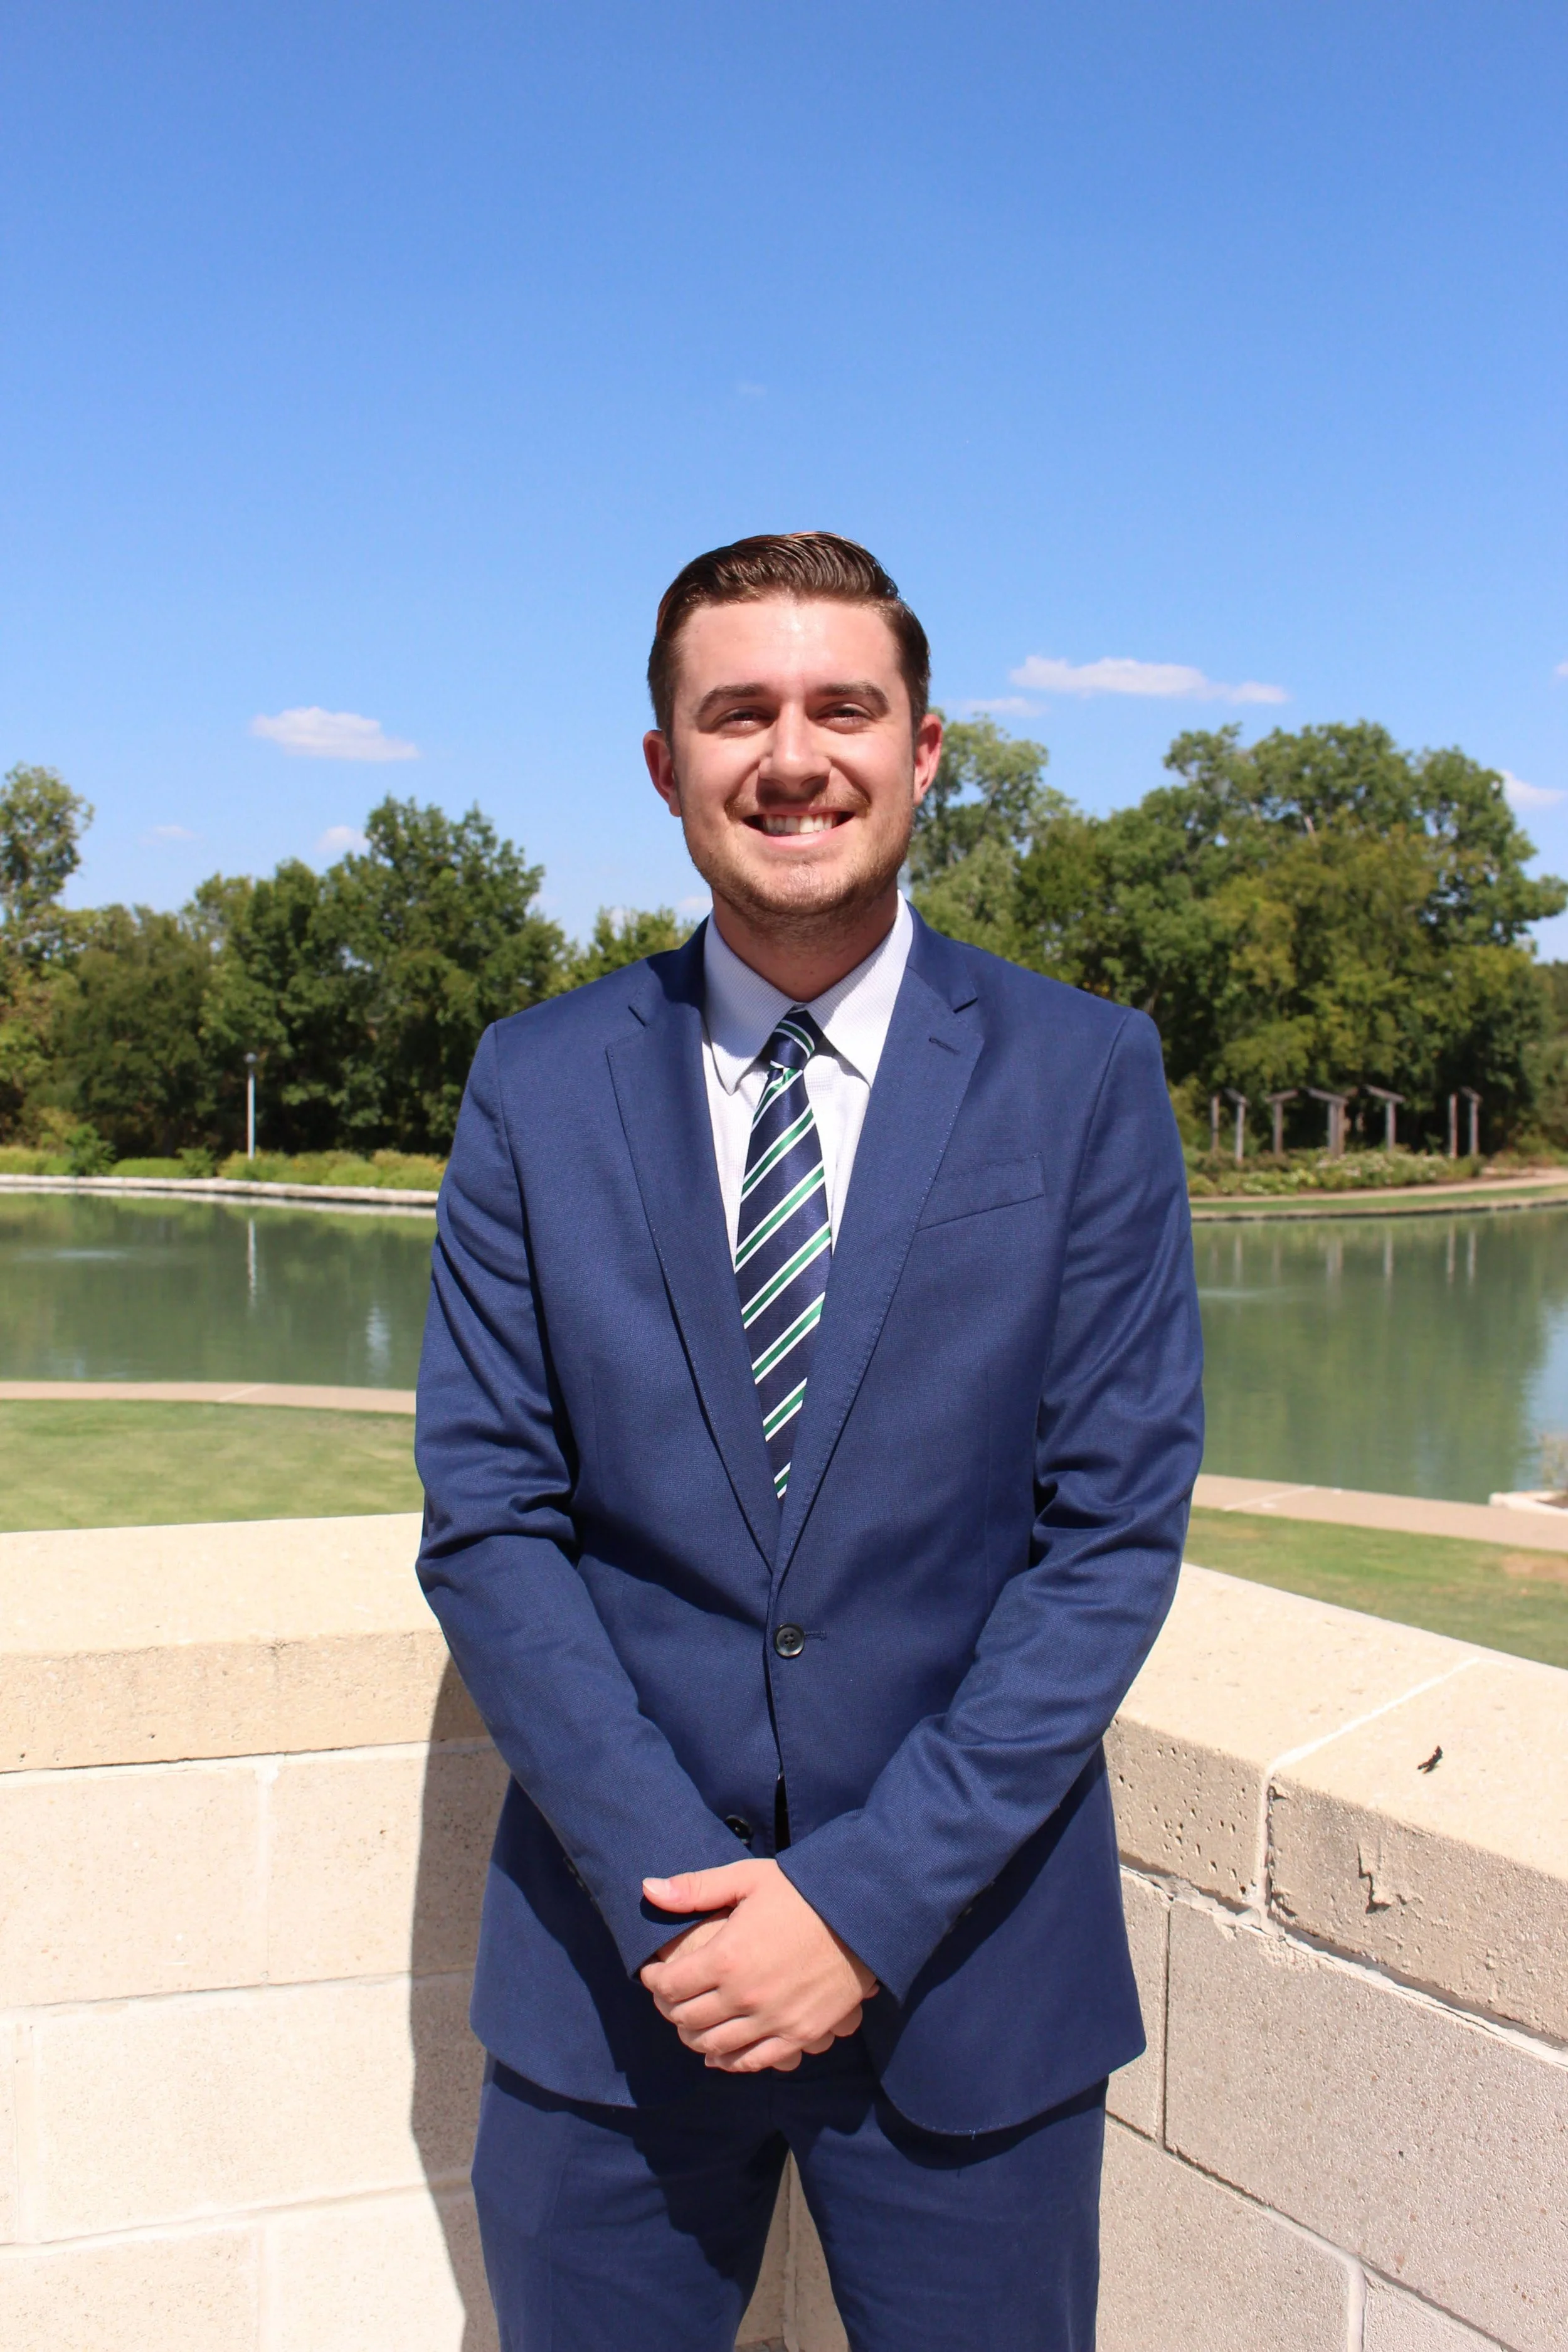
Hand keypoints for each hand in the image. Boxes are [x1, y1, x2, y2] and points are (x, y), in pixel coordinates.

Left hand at [640, 1859, 876, 2072]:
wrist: (861, 1915)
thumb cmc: (801, 1892)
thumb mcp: (747, 1879)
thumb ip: (695, 1889)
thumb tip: (647, 1889)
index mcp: (726, 1958)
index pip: (668, 1986)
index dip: (653, 1980)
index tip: (652, 1973)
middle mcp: (744, 1997)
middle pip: (686, 2019)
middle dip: (669, 2009)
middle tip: (670, 1997)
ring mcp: (772, 2021)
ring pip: (714, 2047)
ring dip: (695, 2037)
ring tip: (691, 2022)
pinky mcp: (798, 2035)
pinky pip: (753, 2062)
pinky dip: (730, 2062)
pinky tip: (721, 2054)